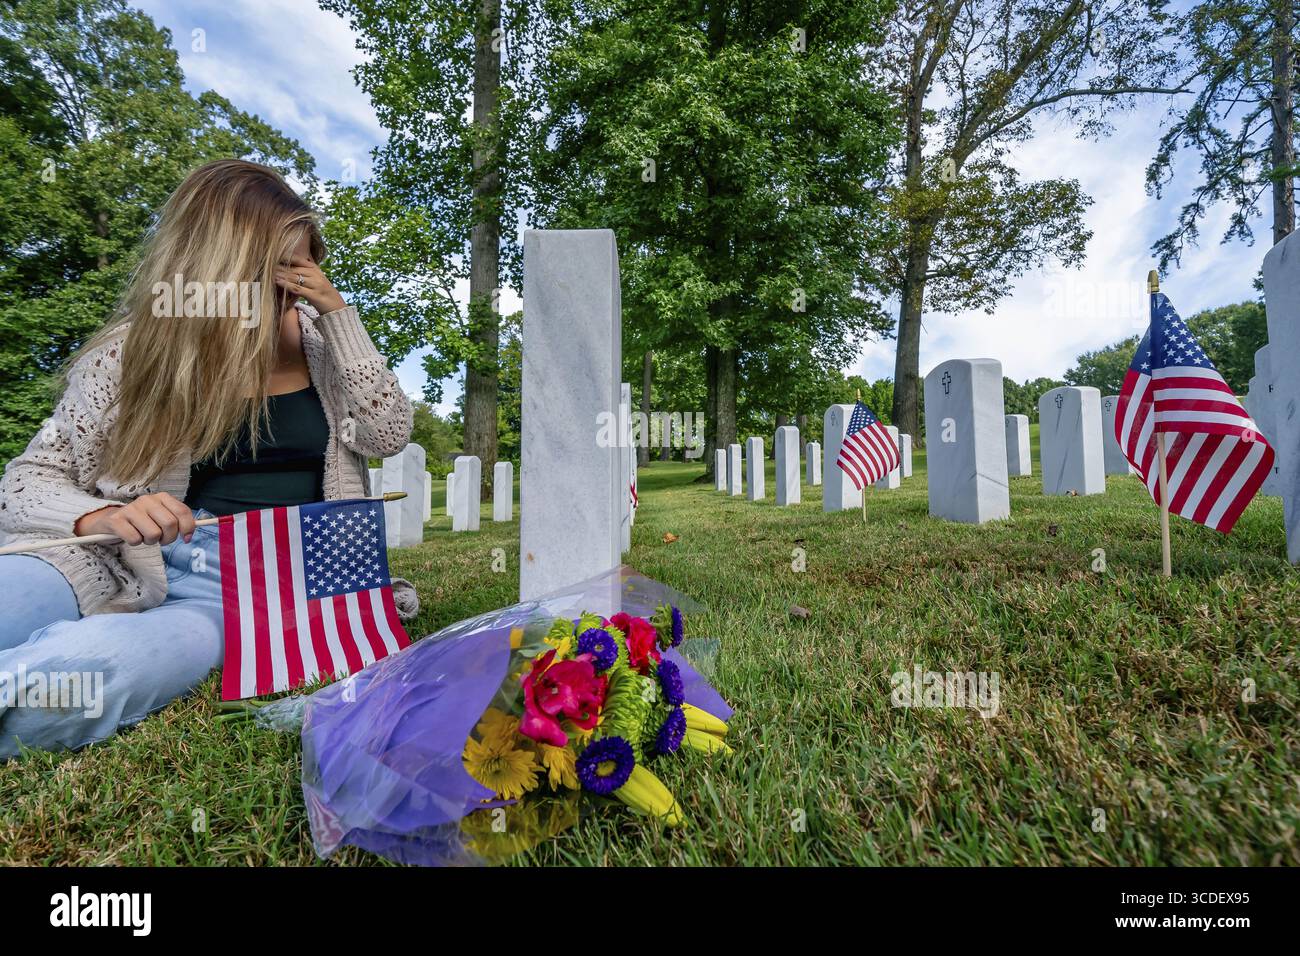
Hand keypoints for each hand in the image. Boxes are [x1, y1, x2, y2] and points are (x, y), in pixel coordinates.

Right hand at [74, 492, 196, 545]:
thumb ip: (178, 521)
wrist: (111, 520)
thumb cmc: (142, 521)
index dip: (188, 527)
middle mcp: (147, 500)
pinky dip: (135, 543)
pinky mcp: (116, 520)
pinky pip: (135, 539)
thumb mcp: (161, 517)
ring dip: (150, 541)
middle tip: (161, 539)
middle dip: (168, 538)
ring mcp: (130, 509)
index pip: (182, 511)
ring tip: (143, 535)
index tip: (186, 538)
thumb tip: (189, 535)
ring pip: (153, 534)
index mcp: (161, 497)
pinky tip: (131, 535)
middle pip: (170, 524)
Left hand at [274, 257, 346, 314]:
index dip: (284, 257)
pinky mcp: (314, 295)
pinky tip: (277, 282)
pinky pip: (297, 289)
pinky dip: (286, 285)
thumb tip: (296, 260)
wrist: (337, 308)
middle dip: (279, 267)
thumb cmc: (324, 294)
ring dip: (280, 275)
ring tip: (267, 272)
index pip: (298, 260)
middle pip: (293, 268)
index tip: (271, 255)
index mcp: (315, 269)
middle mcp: (316, 275)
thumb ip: (307, 270)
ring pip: (294, 277)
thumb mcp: (317, 279)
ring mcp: (316, 285)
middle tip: (264, 264)